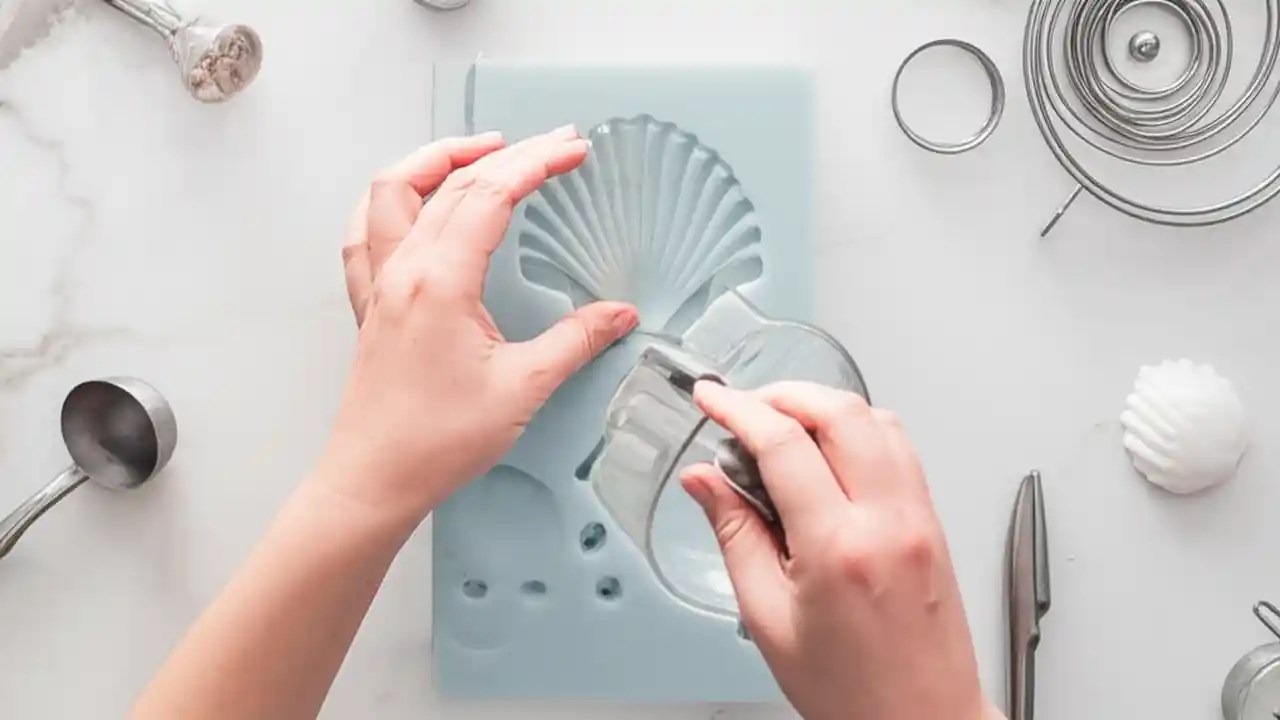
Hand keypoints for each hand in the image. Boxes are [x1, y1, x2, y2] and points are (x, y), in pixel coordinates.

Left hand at [325, 126, 637, 523]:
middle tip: (551, 143)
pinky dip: (389, 202)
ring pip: (394, 191)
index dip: (537, 163)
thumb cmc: (436, 442)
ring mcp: (379, 285)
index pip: (490, 195)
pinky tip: (408, 203)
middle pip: (451, 182)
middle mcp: (403, 271)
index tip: (573, 149)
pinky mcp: (369, 306)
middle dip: (506, 152)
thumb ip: (575, 342)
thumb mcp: (523, 389)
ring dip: (436, 159)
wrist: (374, 480)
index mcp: (440, 282)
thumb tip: (618, 315)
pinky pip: (365, 233)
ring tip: (478, 150)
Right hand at [681, 381, 1001, 719]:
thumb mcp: (767, 618)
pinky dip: (859, 429)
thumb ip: (735, 535)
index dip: (738, 409)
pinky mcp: (934, 522)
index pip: (784, 444)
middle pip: (839, 411)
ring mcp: (919, 517)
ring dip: (824, 406)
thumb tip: (705, 481)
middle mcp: (888, 521)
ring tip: (782, 426)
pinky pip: (899, 447)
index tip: (711, 398)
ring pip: (877, 418)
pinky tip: (829, 451)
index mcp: (838, 548)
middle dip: (783, 394)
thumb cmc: (851, 691)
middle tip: (744, 407)